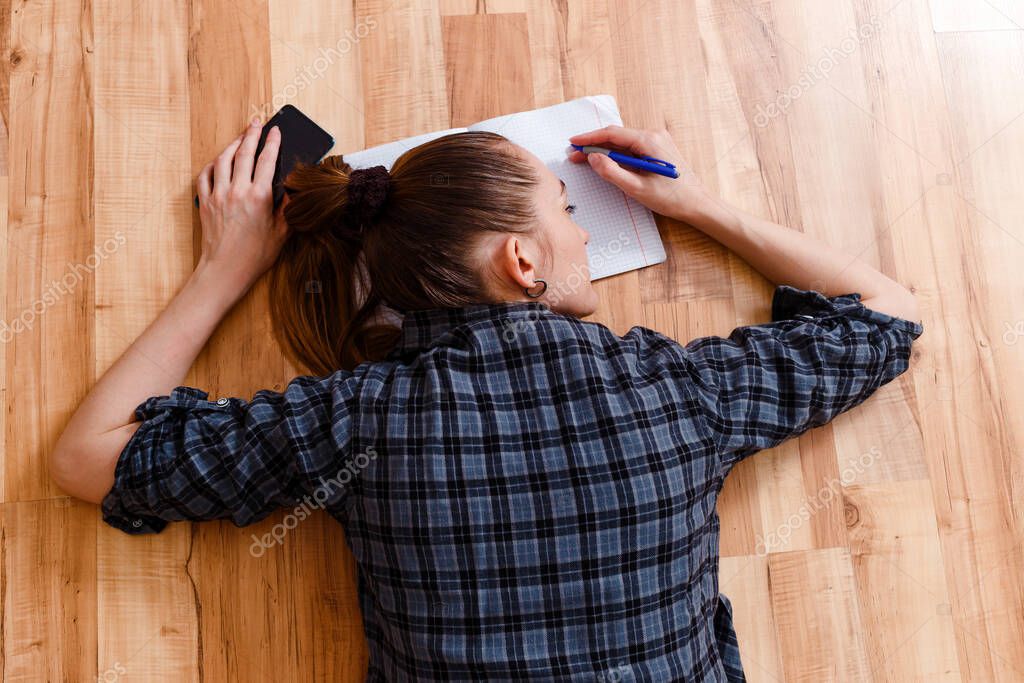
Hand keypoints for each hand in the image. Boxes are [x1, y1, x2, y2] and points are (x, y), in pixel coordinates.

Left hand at [194, 118, 286, 295]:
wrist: (225, 270)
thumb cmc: (254, 256)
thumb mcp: (281, 233)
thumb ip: (288, 208)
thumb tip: (292, 189)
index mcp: (258, 197)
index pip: (267, 160)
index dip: (272, 142)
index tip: (276, 130)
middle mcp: (237, 191)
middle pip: (243, 153)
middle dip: (251, 134)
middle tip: (257, 123)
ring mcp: (218, 195)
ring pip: (223, 159)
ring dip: (232, 145)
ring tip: (240, 137)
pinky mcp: (205, 202)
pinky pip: (205, 175)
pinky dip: (212, 164)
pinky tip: (218, 162)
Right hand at [568, 125, 712, 221]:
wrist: (697, 203)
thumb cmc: (671, 198)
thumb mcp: (636, 188)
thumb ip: (612, 172)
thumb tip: (593, 158)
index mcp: (649, 141)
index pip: (612, 134)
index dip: (590, 138)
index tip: (573, 143)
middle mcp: (654, 135)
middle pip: (616, 136)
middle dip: (594, 145)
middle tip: (574, 155)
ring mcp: (657, 141)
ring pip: (623, 142)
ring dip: (605, 150)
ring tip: (586, 159)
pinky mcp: (658, 149)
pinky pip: (632, 148)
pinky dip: (617, 154)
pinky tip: (607, 161)